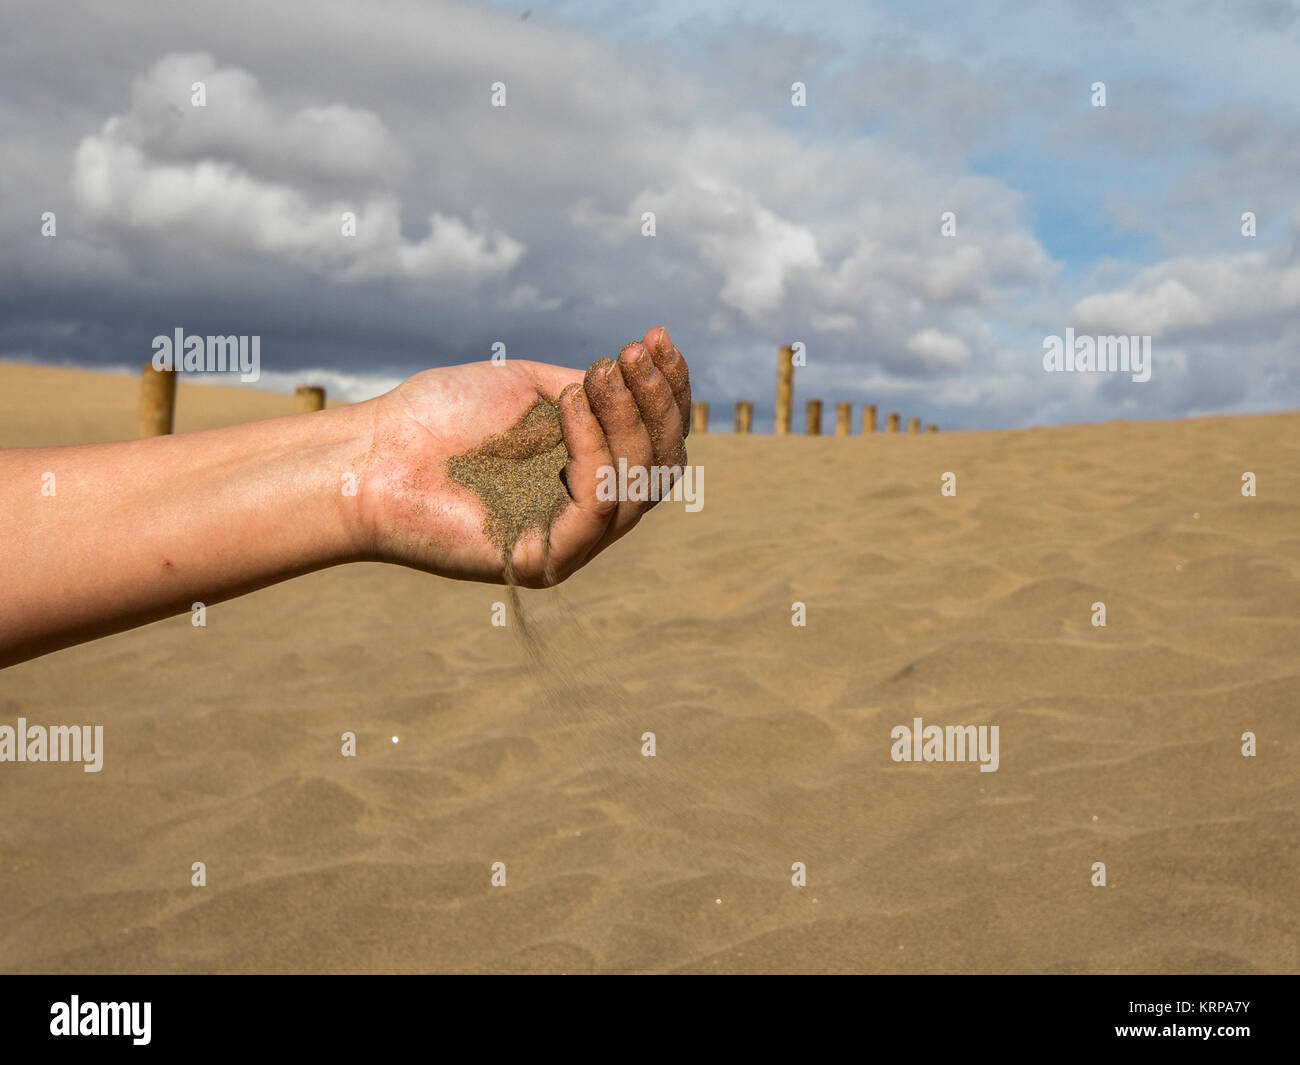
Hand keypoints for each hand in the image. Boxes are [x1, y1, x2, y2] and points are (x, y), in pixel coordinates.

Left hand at [359, 326, 691, 586]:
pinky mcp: (545, 559)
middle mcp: (589, 513)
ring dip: (628, 417)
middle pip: (661, 466)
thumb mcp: (527, 387)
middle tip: (634, 351)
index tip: (658, 335)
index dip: (667, 389)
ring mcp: (571, 540)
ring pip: (638, 485)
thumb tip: (642, 379)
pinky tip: (570, 404)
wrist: (372, 455)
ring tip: (599, 371)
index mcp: (588, 474)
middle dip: (657, 401)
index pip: (655, 440)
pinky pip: (596, 505)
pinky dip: (593, 447)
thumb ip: (589, 391)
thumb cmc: (438, 417)